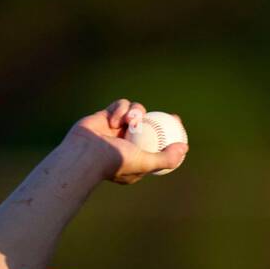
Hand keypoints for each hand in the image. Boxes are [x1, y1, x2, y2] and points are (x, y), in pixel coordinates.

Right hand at [65, 99, 188, 184]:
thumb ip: (165, 158)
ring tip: (129, 122)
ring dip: (135, 113)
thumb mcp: (145, 163)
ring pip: (136, 112)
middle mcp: (127, 143)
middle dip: (160, 120)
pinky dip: (120, 109)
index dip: (169, 135)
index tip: (178, 128)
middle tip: (172, 117)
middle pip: (149, 126)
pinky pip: (121, 105)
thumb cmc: (116, 161)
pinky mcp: (105, 116)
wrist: (86, 153)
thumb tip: (184, 149)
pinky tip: (114, 121)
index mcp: (137, 158)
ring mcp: (116, 129)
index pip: (158, 144)